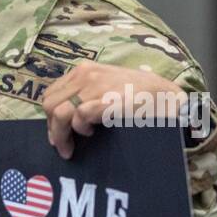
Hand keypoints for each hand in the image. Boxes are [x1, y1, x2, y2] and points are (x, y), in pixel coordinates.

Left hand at [42, 61, 184, 158]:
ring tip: (74, 146)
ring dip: (62, 134)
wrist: (167, 97)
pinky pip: (79, 116)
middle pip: (49, 103)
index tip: (58, 135)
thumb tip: (64, 122)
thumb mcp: (107, 89)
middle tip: (64, 146)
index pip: (51, 94)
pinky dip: (80, 129)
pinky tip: (93, 134)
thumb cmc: (139, 97)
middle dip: (53, 128)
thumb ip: (86, 97)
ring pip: (58, 111)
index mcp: (84, 70)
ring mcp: (95, 86)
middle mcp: (85, 74)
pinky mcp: (106, 101)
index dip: (50, 117)